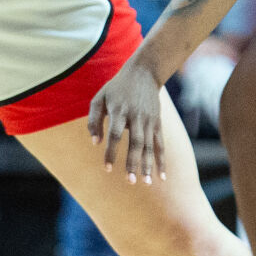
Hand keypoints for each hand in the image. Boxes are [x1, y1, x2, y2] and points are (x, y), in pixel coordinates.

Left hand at [87, 56, 165, 184]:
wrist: (144, 73)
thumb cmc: (117, 88)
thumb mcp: (99, 98)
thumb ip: (94, 120)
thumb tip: (95, 143)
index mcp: (119, 110)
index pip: (115, 134)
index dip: (111, 152)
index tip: (107, 168)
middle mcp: (136, 116)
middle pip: (136, 142)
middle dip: (133, 162)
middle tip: (130, 181)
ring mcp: (149, 120)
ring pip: (150, 145)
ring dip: (148, 165)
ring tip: (146, 183)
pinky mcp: (158, 123)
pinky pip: (160, 144)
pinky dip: (161, 160)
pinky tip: (161, 176)